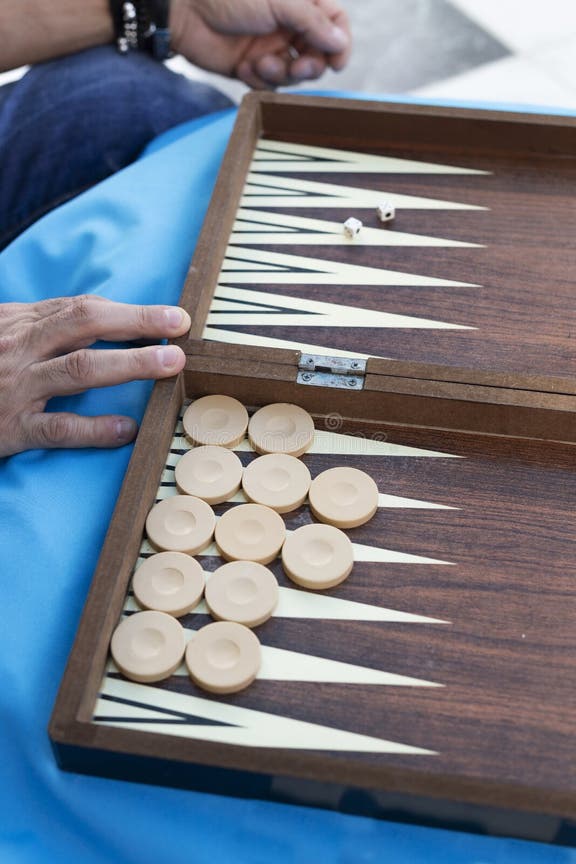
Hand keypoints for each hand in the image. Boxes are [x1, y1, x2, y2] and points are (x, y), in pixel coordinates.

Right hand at [0, 295, 190, 456]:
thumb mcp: (2, 333)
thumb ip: (42, 324)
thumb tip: (100, 314)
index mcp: (20, 323)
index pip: (81, 309)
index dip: (129, 312)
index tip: (169, 316)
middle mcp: (20, 349)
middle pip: (85, 324)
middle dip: (137, 323)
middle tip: (180, 328)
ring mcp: (15, 387)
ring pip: (79, 369)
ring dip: (130, 364)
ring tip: (171, 365)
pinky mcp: (10, 428)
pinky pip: (57, 428)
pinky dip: (94, 430)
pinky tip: (127, 430)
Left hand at [171, 0, 351, 88]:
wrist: (186, 10)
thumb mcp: (280, 0)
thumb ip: (312, 21)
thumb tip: (340, 42)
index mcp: (300, 3)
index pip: (334, 24)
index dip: (340, 44)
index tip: (337, 63)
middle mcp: (288, 26)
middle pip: (317, 55)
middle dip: (310, 66)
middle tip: (298, 67)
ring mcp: (271, 48)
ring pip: (294, 75)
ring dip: (280, 74)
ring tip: (259, 62)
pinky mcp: (252, 68)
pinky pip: (269, 85)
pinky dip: (258, 80)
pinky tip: (242, 67)